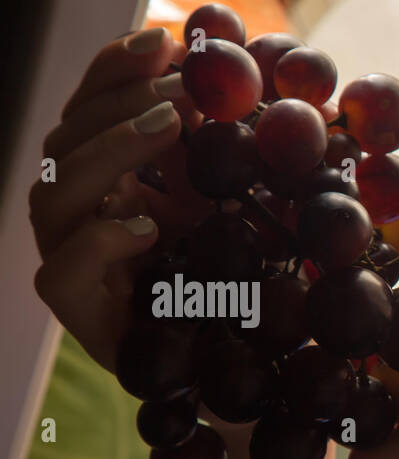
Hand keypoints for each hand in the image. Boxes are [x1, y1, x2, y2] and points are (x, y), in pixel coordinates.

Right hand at [30, 25, 207, 372]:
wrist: (229, 365)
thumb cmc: (225, 280)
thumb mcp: (224, 204)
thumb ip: (214, 152)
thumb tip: (232, 87)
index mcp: (103, 176)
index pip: (91, 109)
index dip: (116, 70)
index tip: (164, 42)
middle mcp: (76, 210)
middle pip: (67, 140)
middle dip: (121, 104)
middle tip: (181, 91)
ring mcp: (68, 257)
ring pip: (55, 192)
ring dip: (111, 150)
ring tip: (169, 128)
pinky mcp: (74, 308)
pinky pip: (63, 267)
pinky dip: (101, 239)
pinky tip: (143, 226)